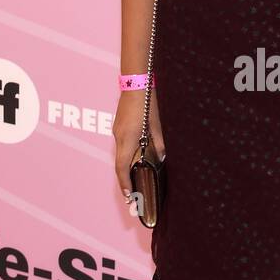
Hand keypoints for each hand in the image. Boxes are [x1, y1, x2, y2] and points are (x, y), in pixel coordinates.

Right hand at [113, 88, 164, 205]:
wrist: (135, 83)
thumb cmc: (148, 104)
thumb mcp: (157, 126)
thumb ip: (159, 144)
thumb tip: (162, 157)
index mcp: (128, 139)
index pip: (122, 168)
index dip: (125, 184)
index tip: (128, 196)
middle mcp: (119, 137)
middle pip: (120, 163)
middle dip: (125, 179)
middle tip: (133, 194)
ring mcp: (117, 130)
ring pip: (121, 153)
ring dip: (127, 167)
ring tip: (135, 179)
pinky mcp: (118, 125)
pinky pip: (122, 144)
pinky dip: (127, 154)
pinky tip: (136, 157)